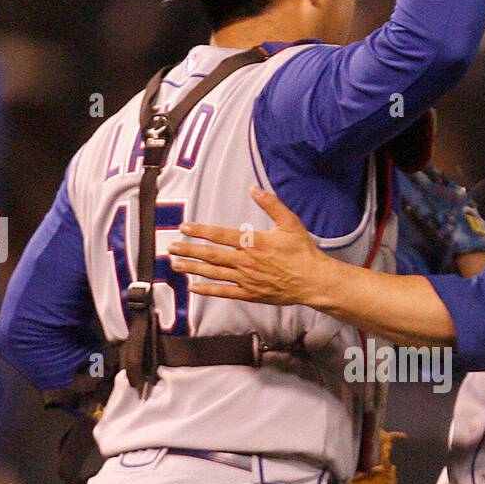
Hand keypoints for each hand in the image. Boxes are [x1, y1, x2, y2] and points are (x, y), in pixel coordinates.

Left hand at [169, 188, 330, 305]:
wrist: (313, 281)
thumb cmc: (302, 252)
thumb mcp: (290, 223)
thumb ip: (271, 204)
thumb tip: (254, 189)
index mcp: (253, 243)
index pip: (220, 235)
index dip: (200, 230)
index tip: (184, 227)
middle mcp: (245, 261)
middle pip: (211, 255)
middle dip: (189, 250)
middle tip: (171, 247)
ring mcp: (246, 279)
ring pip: (213, 273)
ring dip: (193, 269)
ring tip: (176, 264)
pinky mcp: (250, 294)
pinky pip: (224, 292)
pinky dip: (208, 290)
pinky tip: (194, 288)